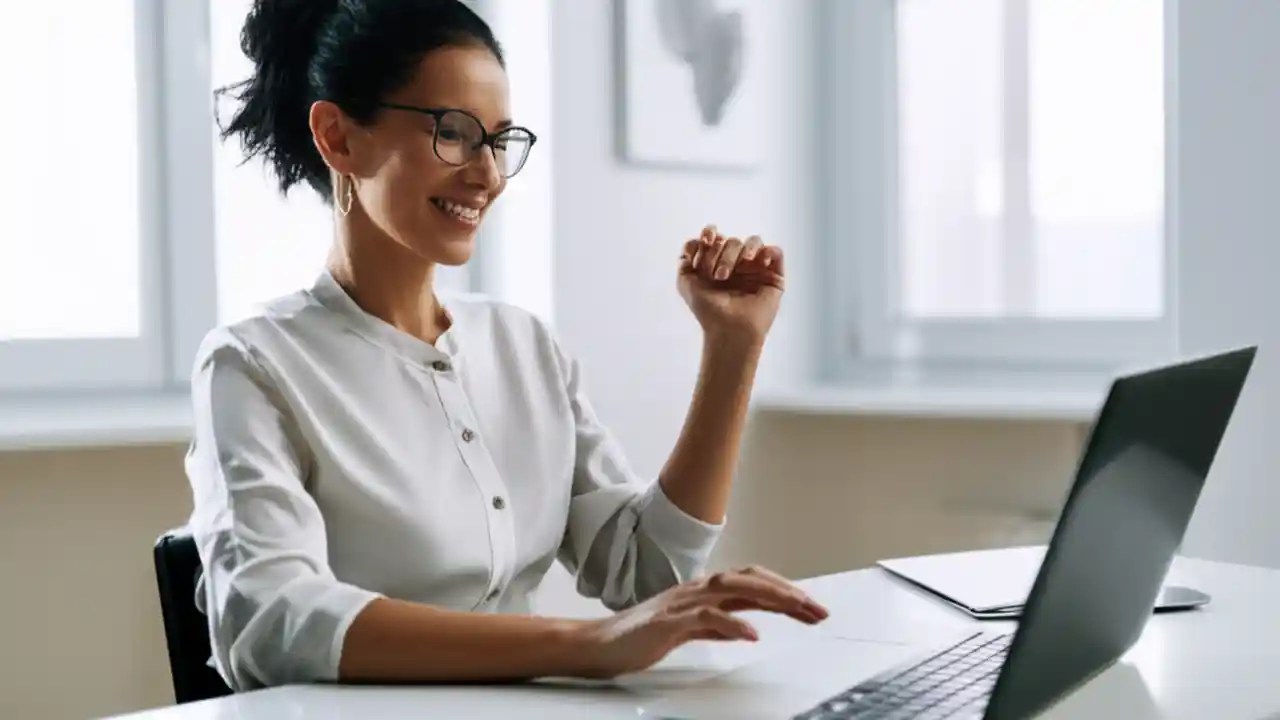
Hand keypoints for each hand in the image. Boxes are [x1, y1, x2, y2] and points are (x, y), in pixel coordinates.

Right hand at [574, 565, 828, 678]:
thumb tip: (745, 627)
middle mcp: (697, 590)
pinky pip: (706, 618)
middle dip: (788, 592)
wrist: (600, 645)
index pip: (752, 581)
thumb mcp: (688, 629)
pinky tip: (752, 633)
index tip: (812, 608)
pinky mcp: (669, 621)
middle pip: (750, 579)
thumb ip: (715, 625)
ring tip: (798, 610)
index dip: (784, 590)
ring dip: (770, 597)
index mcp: (703, 591)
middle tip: (817, 610)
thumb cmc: (641, 636)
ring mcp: (683, 602)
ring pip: (733, 588)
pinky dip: (732, 623)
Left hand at [678, 225, 785, 345]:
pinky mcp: (774, 276)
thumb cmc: (708, 311)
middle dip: (721, 254)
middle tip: (718, 276)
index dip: (709, 234)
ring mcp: (756, 269)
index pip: (715, 238)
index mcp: (716, 264)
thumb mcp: (686, 283)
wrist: (729, 330)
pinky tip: (755, 263)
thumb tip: (693, 242)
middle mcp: (737, 264)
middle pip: (731, 240)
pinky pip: (775, 252)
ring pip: (752, 242)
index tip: (705, 241)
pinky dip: (767, 252)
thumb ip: (684, 259)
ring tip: (734, 272)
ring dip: (741, 252)